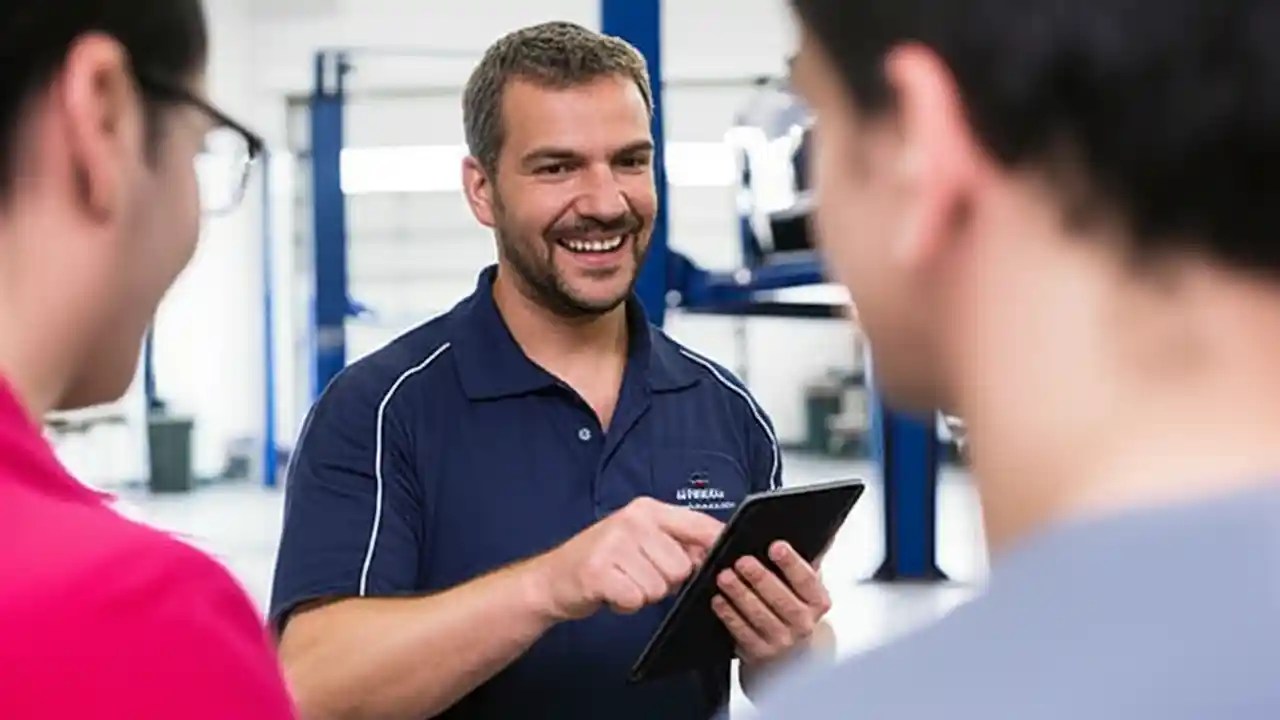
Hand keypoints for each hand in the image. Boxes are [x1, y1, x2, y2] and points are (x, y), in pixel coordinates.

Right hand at [529, 497, 723, 621]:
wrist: (552, 578)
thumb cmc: (602, 561)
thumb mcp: (641, 540)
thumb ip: (678, 542)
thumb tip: (717, 551)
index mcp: (648, 510)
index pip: (700, 525)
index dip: (716, 547)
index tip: (721, 561)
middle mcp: (632, 521)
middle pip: (682, 566)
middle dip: (665, 581)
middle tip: (638, 575)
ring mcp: (614, 544)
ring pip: (660, 587)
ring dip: (643, 594)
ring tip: (622, 582)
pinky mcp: (599, 571)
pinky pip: (636, 600)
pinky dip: (625, 605)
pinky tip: (611, 593)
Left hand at [711, 541, 831, 665]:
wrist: (786, 650)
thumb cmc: (789, 604)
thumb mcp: (800, 583)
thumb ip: (799, 561)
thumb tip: (806, 532)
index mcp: (817, 602)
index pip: (807, 580)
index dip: (792, 563)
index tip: (776, 546)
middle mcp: (804, 623)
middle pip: (783, 600)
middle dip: (761, 578)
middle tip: (742, 561)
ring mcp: (783, 641)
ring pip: (761, 617)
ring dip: (741, 595)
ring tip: (725, 577)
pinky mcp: (761, 654)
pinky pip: (743, 634)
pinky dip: (730, 616)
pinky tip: (719, 600)